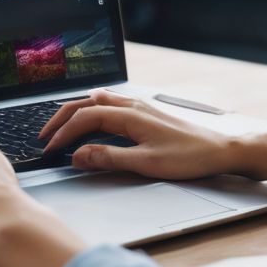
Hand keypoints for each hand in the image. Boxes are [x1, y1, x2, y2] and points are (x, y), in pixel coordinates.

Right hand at [39, 89, 248, 179]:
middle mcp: (133, 106)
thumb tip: (78, 155)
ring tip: (60, 128)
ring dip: (76, 113)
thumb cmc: (189, 157)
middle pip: (87, 104)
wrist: (221, 150)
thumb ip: (109, 158)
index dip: (63, 133)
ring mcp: (140, 108)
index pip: (85, 118)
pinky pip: (111, 105)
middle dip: (62, 119)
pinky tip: (92, 118)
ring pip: (98, 102)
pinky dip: (92, 111)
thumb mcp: (146, 163)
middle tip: (44, 136)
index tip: (50, 149)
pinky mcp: (146, 114)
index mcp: (130, 115)